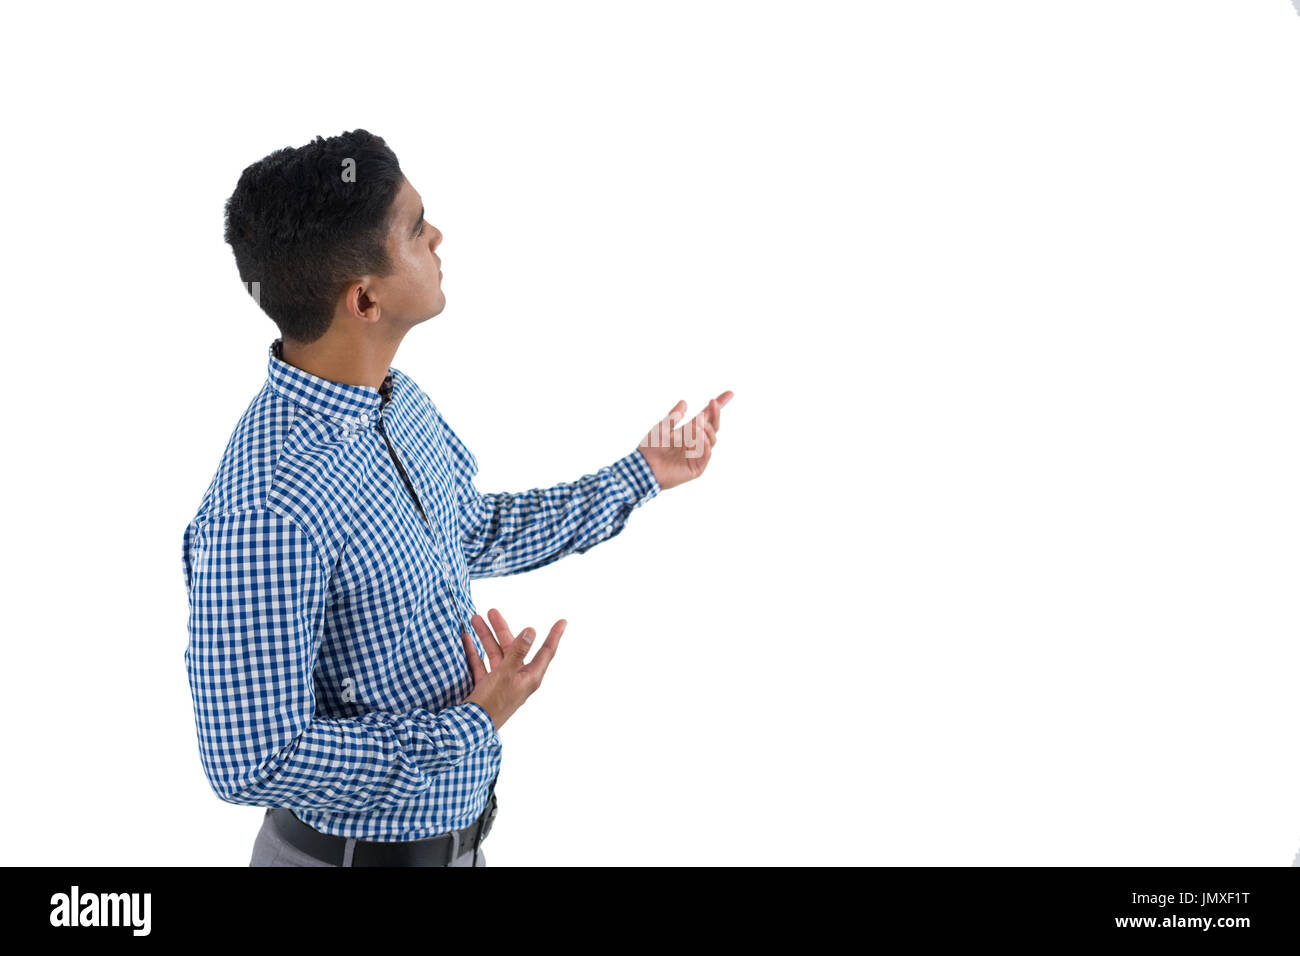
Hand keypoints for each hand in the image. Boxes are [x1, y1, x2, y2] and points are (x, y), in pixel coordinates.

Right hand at [461, 608, 565, 731]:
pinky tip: (466, 639)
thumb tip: (531, 631)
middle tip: (491, 611)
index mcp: (530, 676)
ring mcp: (502, 682)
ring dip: (485, 638)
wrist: (470, 728)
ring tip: (474, 619)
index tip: (563, 621)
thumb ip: (517, 651)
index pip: (546, 651)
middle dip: (501, 629)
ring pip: (495, 654)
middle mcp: (518, 677)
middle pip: (514, 647)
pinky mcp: (487, 686)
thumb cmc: (493, 702)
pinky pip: (482, 665)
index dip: (554, 635)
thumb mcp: (506, 673)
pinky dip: (474, 653)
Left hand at [636, 391, 732, 490]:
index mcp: (689, 432)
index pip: (707, 417)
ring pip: (711, 439)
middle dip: (715, 414)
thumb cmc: (651, 448)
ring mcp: (698, 455)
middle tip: (713, 403)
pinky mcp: (697, 468)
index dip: (717, 406)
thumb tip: (684, 402)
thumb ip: (674, 416)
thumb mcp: (662, 427)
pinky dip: (705, 445)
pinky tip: (701, 437)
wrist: (644, 467)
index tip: (729, 393)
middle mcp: (696, 442)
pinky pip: (706, 455)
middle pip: (713, 426)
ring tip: (697, 424)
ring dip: (706, 430)